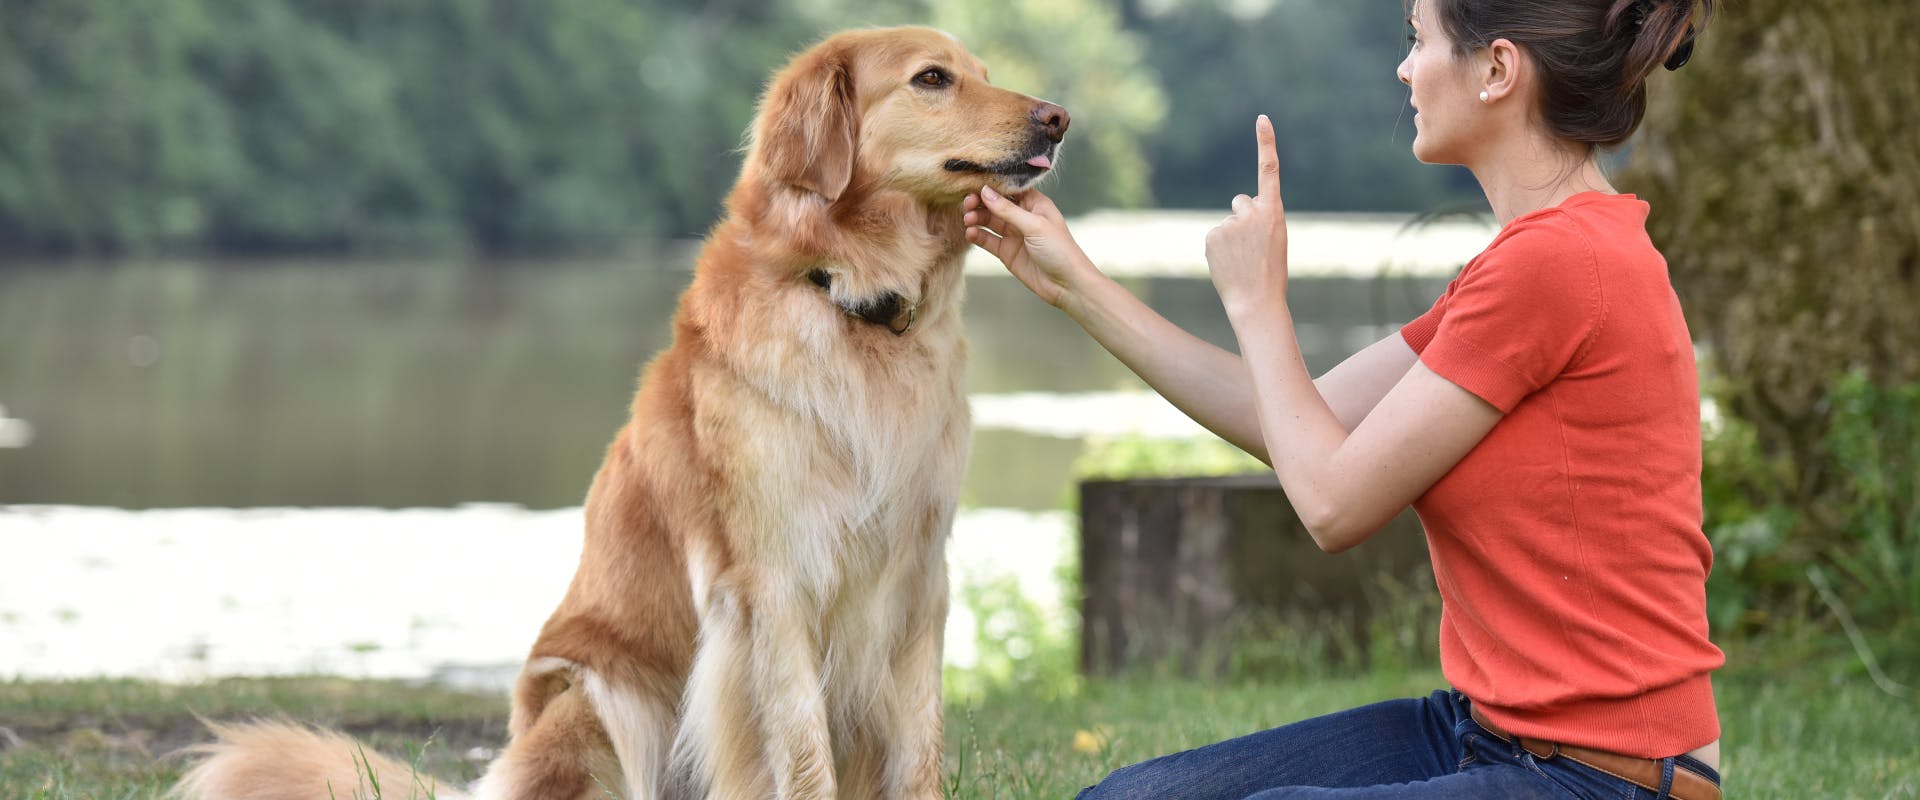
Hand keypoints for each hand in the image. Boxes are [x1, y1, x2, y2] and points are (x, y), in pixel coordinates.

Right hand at [964, 186, 1091, 309]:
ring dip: (977, 218)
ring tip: (968, 219)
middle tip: (967, 203)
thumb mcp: (1034, 226)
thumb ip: (1008, 210)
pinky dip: (978, 235)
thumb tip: (985, 191)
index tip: (974, 183)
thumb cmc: (1059, 250)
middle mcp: (1023, 217)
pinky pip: (988, 240)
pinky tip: (970, 233)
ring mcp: (1014, 234)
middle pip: (995, 204)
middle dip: (980, 202)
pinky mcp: (1007, 252)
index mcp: (1035, 204)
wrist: (1067, 284)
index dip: (992, 186)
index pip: (1009, 189)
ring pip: (989, 221)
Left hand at [1204, 115, 1289, 316]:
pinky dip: (1219, 248)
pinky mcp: (1212, 235)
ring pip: (1228, 221)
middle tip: (1251, 245)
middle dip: (1243, 218)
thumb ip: (1259, 218)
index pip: (1269, 170)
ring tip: (1241, 260)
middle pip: (1240, 201)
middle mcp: (1252, 211)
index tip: (1261, 119)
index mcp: (1274, 211)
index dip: (1266, 143)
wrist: (1256, 300)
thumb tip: (1237, 208)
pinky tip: (1228, 263)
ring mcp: (1231, 223)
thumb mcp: (1274, 239)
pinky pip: (1214, 235)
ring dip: (1231, 237)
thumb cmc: (1270, 272)